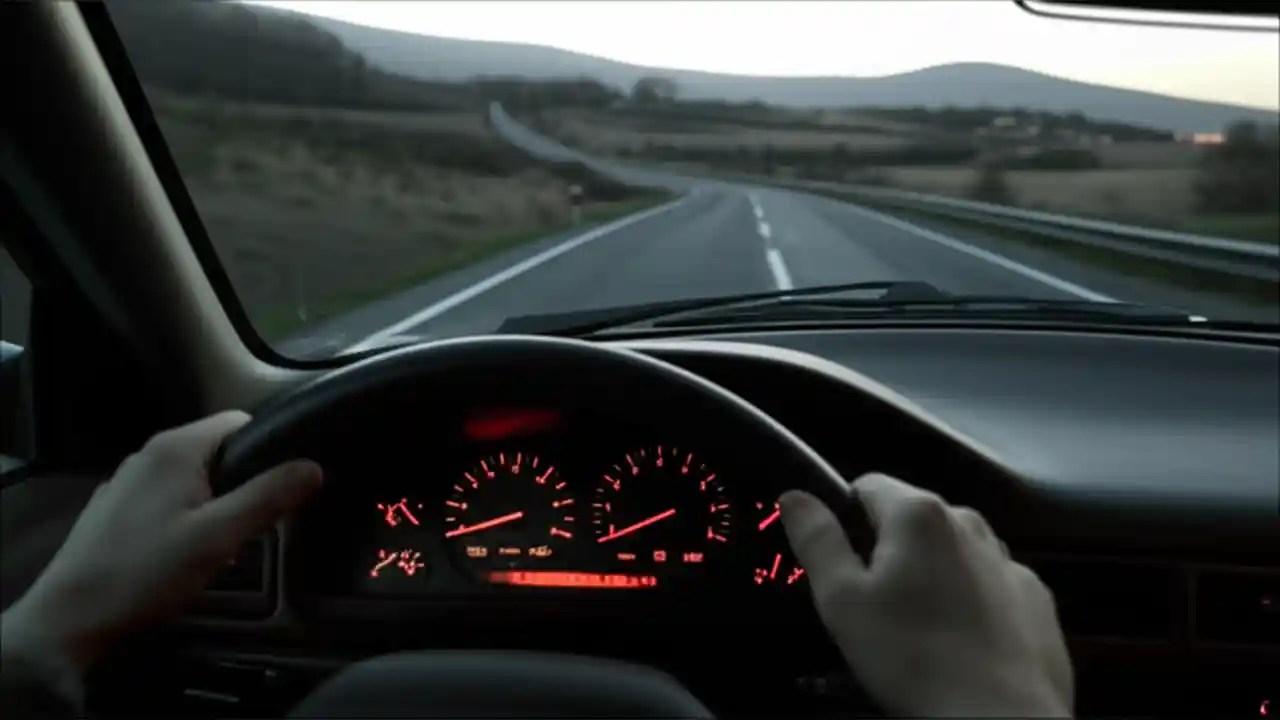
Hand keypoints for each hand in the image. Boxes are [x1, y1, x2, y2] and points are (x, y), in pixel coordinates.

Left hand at [1, 411, 321, 673]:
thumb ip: (268, 497)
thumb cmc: (147, 571)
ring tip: (223, 547)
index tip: (287, 486)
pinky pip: (168, 499)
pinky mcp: (115, 510)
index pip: (241, 422)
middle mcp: (149, 454)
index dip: (272, 448)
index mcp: (176, 448)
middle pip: (218, 452)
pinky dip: (187, 518)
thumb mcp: (219, 537)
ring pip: (194, 479)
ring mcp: (128, 481)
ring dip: (216, 506)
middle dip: (243, 485)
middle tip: (254, 527)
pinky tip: (184, 556)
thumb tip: (314, 466)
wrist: (71, 618)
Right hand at [780, 474, 1072, 717]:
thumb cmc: (909, 656)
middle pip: (914, 518)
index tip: (844, 564)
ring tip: (922, 626)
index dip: (846, 518)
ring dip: (935, 571)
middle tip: (877, 604)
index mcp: (917, 513)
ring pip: (955, 549)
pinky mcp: (1037, 598)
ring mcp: (1009, 560)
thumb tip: (794, 495)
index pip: (867, 485)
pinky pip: (992, 582)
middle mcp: (969, 522)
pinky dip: (974, 599)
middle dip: (892, 548)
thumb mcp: (841, 600)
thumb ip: (817, 540)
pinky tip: (964, 640)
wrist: (997, 718)